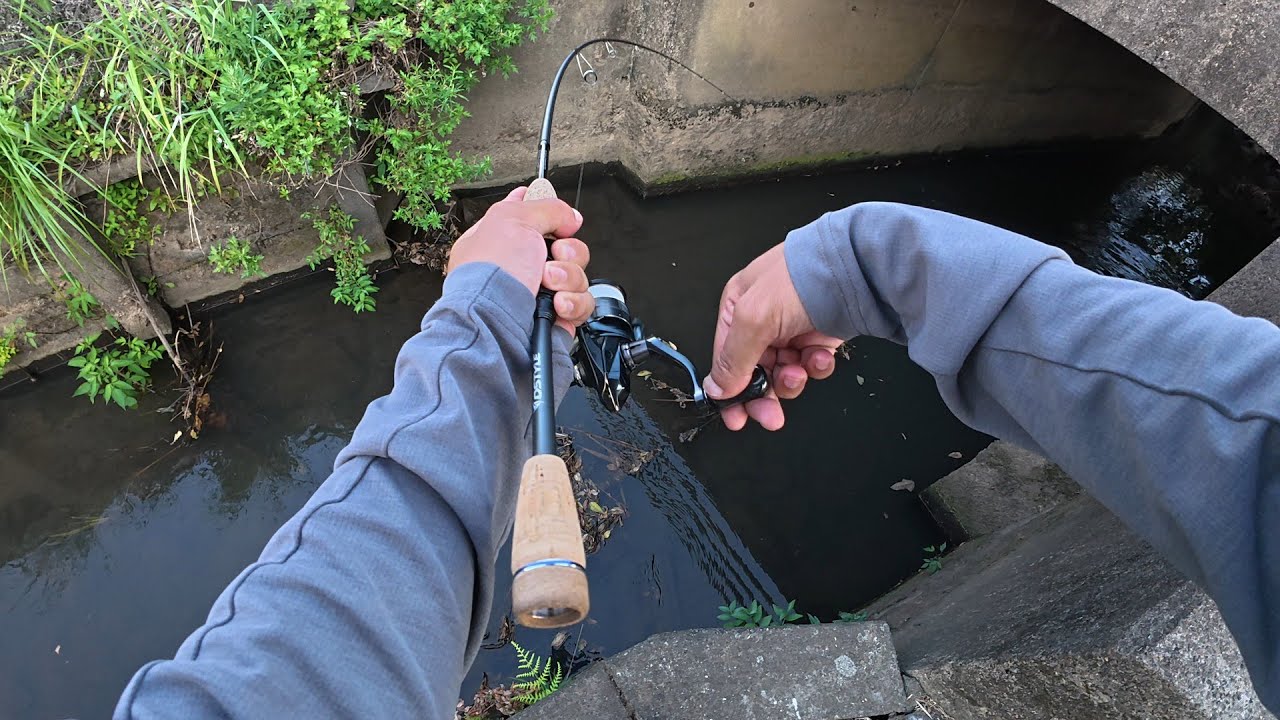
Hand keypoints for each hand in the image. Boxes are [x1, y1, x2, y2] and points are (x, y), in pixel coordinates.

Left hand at [448, 186, 591, 335]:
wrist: (494, 323)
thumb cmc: (489, 275)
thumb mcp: (513, 219)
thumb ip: (547, 208)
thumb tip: (571, 217)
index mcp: (504, 238)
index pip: (533, 216)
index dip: (549, 213)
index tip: (557, 219)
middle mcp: (522, 265)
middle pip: (567, 247)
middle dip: (568, 251)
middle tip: (553, 256)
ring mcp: (540, 292)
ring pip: (578, 274)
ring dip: (569, 277)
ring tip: (549, 283)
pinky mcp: (557, 316)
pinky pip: (583, 301)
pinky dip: (574, 301)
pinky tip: (557, 304)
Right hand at [706, 243, 843, 430]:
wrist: (854, 269)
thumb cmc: (801, 277)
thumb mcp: (753, 318)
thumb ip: (732, 359)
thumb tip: (717, 388)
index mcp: (737, 309)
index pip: (726, 359)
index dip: (730, 391)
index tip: (736, 417)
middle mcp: (762, 321)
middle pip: (755, 373)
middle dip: (763, 396)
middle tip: (770, 415)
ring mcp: (791, 330)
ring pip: (783, 374)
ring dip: (791, 380)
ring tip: (799, 372)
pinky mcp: (818, 337)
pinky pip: (810, 366)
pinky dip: (815, 367)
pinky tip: (818, 356)